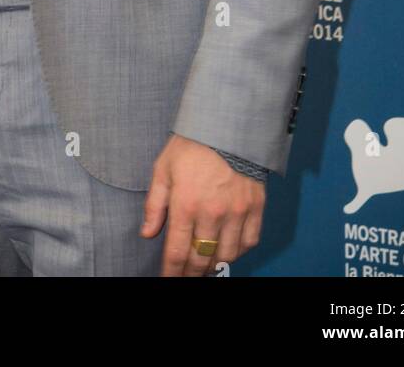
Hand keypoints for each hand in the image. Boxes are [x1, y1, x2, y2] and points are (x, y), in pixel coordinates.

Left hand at [141, 133, 265, 275]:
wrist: (229, 123)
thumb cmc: (192, 144)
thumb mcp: (164, 168)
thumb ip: (155, 204)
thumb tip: (147, 233)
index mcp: (186, 203)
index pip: (177, 252)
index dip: (171, 273)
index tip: (168, 280)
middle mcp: (212, 212)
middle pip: (200, 259)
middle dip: (190, 273)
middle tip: (185, 276)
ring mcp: (237, 211)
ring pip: (225, 256)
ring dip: (213, 266)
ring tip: (204, 266)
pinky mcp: (256, 207)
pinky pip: (249, 242)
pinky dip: (238, 252)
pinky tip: (227, 250)